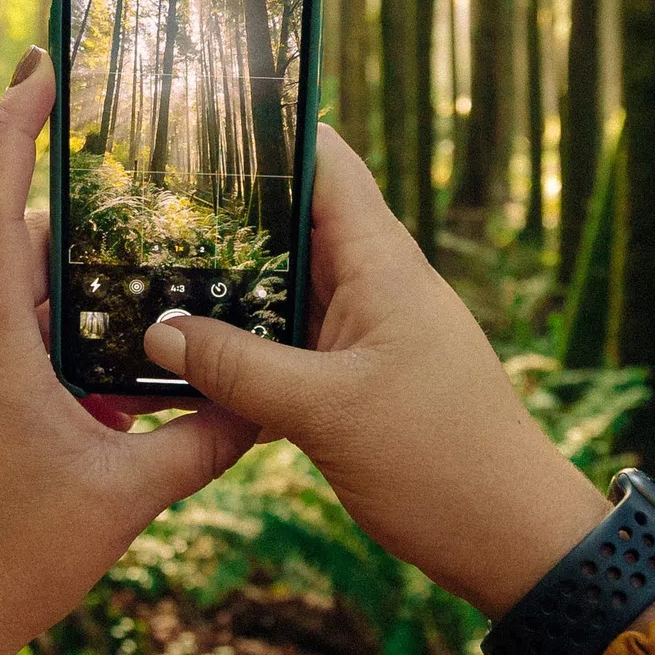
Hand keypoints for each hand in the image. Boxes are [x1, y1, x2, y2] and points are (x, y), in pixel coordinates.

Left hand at [0, 47, 256, 654]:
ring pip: (3, 306)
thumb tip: (264, 406)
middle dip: (87, 260)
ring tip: (126, 363)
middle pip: (18, 259)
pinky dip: (35, 353)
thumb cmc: (6, 562)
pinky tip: (81, 406)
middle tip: (152, 257)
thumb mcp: (123, 500)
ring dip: (65, 320)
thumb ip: (199, 442)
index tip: (40, 66)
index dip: (11, 128)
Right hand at [141, 124, 610, 618]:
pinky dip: (245, 345)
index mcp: (383, 265)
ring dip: (228, 286)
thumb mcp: (327, 414)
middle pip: (291, 222)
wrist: (514, 542)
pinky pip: (289, 341)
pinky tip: (190, 357)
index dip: (268, 129)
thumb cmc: (444, 464)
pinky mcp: (357, 377)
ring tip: (145, 271)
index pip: (325, 162)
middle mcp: (375, 284)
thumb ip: (239, 369)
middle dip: (224, 213)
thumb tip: (159, 330)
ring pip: (284, 286)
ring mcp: (366, 330)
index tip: (196, 112)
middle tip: (140, 201)